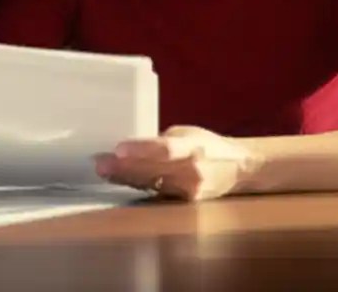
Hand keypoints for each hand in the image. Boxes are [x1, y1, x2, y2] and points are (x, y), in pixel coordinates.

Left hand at [93, 125, 257, 201]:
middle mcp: (191, 171)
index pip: (166, 149)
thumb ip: (162, 142)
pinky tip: (120, 180)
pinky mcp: (184, 203)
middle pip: (152, 170)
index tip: (119, 149)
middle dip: (122, 167)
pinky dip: (137, 185)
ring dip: (124, 177)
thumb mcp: (188, 135)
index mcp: (193, 147)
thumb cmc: (208, 146)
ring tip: (103, 170)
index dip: (142, 150)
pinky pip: (155, 193)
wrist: (238, 168)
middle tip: (99, 162)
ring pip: (149, 184)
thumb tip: (129, 147)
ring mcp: (187, 191)